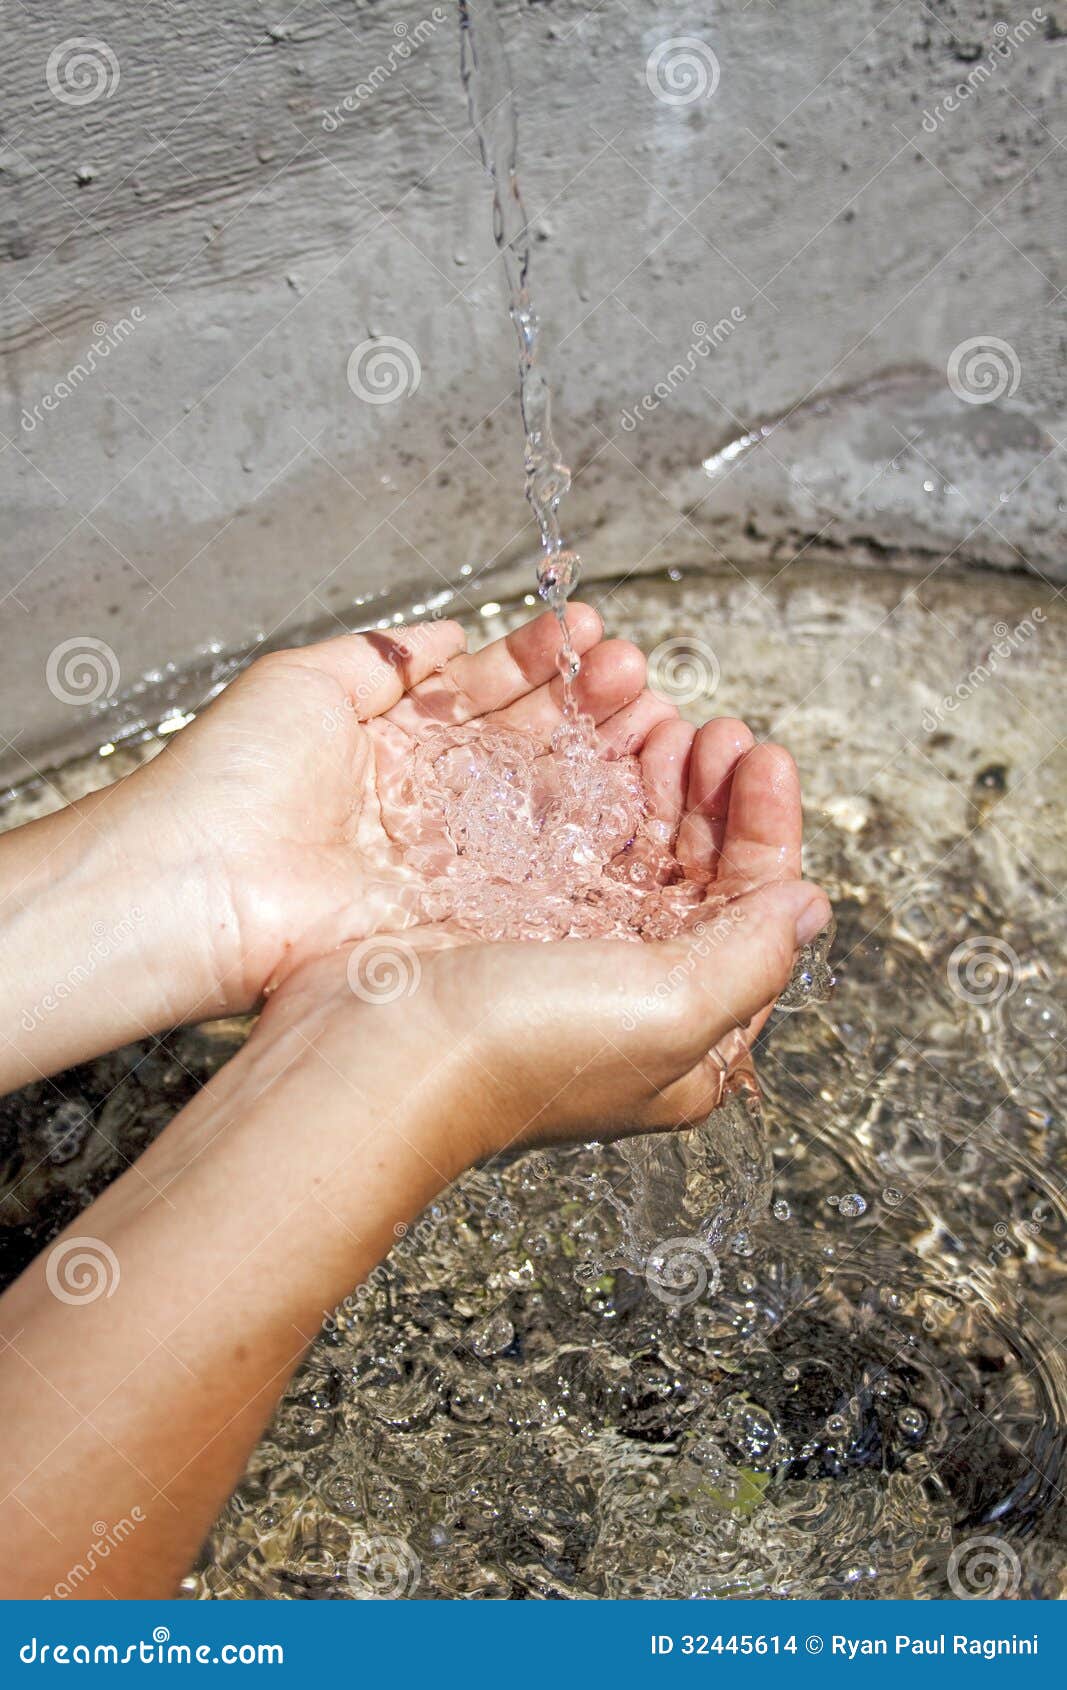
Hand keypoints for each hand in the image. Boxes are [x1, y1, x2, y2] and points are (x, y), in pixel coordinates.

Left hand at [110, 605, 674, 1014]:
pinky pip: (536, 868)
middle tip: (631, 669)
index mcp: (390, 743)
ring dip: (595, 753)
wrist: (199, 882)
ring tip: (644, 708)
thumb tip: (445, 631)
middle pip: (523, 743)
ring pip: (541, 799)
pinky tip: (624, 786)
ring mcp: (447, 857)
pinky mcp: (459, 910)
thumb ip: (384, 656)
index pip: (480, 692)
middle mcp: (426, 800)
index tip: (584, 630)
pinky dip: (585, 829)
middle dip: (582, 701)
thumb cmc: (230, 778)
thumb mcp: (304, 680)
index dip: (535, 661)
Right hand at [245, 717, 828, 1169]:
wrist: (362, 1057)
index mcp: (684, 1040)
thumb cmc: (514, 1053)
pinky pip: (562, 839)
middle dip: (707, 796)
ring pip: (629, 850)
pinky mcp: (495, 919)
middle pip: (693, 876)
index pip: (754, 918)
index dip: (766, 832)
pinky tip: (593, 747)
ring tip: (653, 720)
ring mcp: (559, 956)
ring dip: (651, 781)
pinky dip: (585, 787)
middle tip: (708, 730)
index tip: (762, 757)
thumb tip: (808, 907)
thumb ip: (754, 956)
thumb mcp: (670, 1012)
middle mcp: (627, 1001)